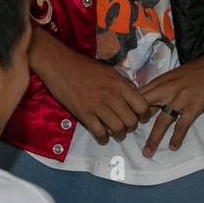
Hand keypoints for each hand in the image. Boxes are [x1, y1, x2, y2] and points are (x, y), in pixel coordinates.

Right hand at [35, 40, 152, 143]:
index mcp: (119, 83)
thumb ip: (121, 83)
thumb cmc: (83, 65)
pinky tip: (103, 136)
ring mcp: (97, 105)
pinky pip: (99, 132)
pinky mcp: (83, 114)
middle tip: (127, 126)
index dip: (144, 114)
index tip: (140, 117)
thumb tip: (132, 94)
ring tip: (117, 133)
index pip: (141, 104)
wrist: (59, 65)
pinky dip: (103, 138)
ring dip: (119, 134)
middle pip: (131, 120)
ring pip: (118, 128)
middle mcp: (111, 95)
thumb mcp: (108, 70)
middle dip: (131, 126)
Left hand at [138, 45, 203, 156]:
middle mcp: (167, 90)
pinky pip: (182, 125)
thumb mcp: (175, 74)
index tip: (125, 119)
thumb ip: (162, 86)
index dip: (129, 107)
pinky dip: (177, 137)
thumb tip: (150, 100)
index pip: (138, 95)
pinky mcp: (194, 106)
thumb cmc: (198, 68)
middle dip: (135, 124)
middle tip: (128, 138)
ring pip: (162, 121)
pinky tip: (173, 147)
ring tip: (147, 153)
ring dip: (154, 139)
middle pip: (145, 109)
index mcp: (161, 81)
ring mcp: (180, 99)